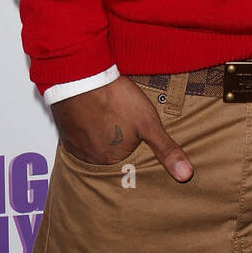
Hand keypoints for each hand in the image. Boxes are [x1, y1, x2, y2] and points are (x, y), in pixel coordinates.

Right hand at [51, 75, 192, 180]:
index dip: (134, 152)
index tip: (136, 141)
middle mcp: (91, 160)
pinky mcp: (65, 133)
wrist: (83, 78)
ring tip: (110, 121)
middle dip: (117, 146)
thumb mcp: (149, 123)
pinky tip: (94, 117)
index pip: (127, 166)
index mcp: (112, 162)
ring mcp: (75, 147)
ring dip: (101, 138)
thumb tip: (185, 174)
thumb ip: (166, 150)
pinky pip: (79, 138)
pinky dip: (87, 131)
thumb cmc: (116, 100)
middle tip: (121, 127)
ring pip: (93, 148)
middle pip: (109, 157)